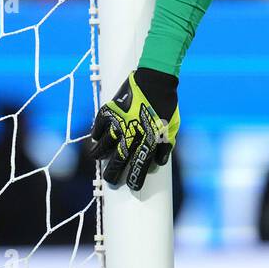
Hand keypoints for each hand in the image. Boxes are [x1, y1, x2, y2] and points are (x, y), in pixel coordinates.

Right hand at [87, 68, 179, 191]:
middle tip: (110, 181)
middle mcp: (131, 134)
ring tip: (97, 159)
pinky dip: (97, 134)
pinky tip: (97, 139)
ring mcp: (118, 123)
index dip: (135, 180)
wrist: (156, 80)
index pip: (139, 166)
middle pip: (117, 161)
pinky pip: (98, 127)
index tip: (133, 187)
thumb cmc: (166, 105)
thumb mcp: (172, 127)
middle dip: (113, 174)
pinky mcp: (110, 111)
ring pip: (103, 146)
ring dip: (99, 155)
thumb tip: (158, 162)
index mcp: (149, 140)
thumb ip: (166, 146)